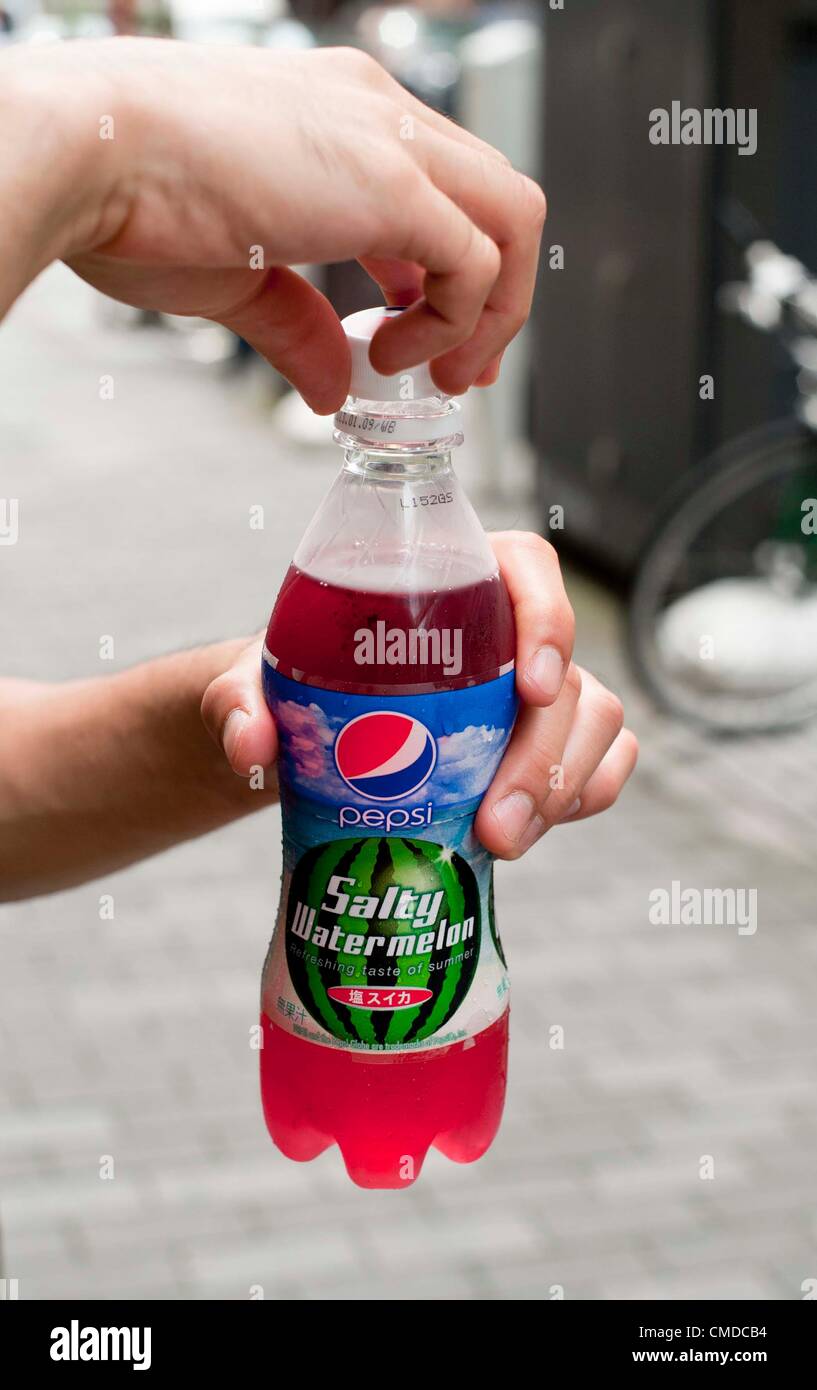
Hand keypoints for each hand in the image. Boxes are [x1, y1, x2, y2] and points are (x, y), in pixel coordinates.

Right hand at [4, 39, 545, 408]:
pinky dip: (458, 319)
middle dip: (498, 298)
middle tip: (462, 371)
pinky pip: (477, 258)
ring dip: (493, 311)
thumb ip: (298, 329)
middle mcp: (379, 114)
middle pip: (502, 198)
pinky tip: (396, 354)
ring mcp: (391, 140)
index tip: (432, 341)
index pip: (448, 190)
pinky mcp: (389, 182)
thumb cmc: (130, 196)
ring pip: (514, 217)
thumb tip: (332, 390)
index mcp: (344, 118)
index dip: (454, 278)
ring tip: (440, 374)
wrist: (86, 153)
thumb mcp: (235, 279)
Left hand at [201, 534, 637, 859]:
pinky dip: (582, 797)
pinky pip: (599, 763)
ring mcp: (537, 690)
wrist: (305, 740)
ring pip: (595, 720)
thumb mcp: (253, 684)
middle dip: (544, 755)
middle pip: (568, 672)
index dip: (548, 619)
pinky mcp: (547, 743)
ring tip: (502, 842)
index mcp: (453, 579)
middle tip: (495, 825)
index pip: (527, 569)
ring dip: (563, 786)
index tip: (528, 686)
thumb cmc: (293, 687)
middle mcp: (507, 629)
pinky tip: (532, 832)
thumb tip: (252, 745)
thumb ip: (240, 702)